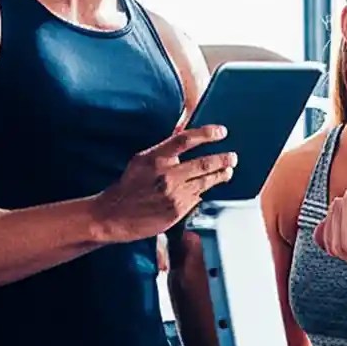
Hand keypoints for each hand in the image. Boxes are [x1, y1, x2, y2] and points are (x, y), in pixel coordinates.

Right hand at [92, 125, 236, 242]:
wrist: (113, 216)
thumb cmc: (129, 186)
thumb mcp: (142, 160)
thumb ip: (164, 147)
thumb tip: (183, 129)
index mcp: (155, 158)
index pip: (186, 139)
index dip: (207, 133)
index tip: (222, 131)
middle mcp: (166, 175)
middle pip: (204, 163)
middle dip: (223, 159)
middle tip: (233, 156)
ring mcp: (174, 194)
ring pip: (206, 182)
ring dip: (221, 175)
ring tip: (228, 171)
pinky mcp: (178, 211)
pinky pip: (198, 198)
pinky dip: (205, 192)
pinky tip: (210, 189)